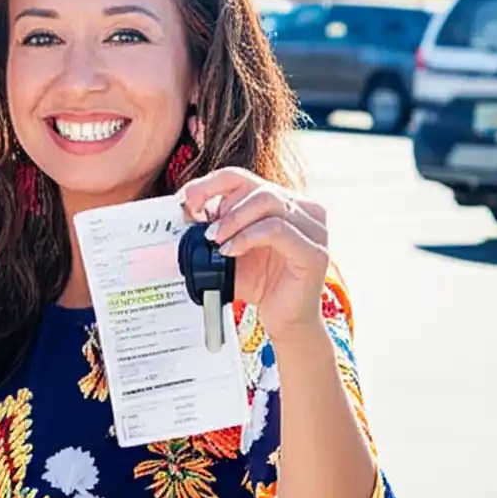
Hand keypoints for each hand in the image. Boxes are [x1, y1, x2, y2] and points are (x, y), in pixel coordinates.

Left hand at [177, 167, 329, 344]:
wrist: (283, 320)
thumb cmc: (259, 283)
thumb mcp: (229, 248)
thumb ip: (213, 228)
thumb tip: (182, 212)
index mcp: (283, 202)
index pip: (241, 177)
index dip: (210, 185)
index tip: (186, 201)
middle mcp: (303, 209)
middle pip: (256, 186)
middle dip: (222, 205)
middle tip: (203, 230)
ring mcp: (314, 229)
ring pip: (268, 201)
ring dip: (234, 220)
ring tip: (216, 240)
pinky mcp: (315, 251)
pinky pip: (277, 229)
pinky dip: (248, 236)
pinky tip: (231, 251)